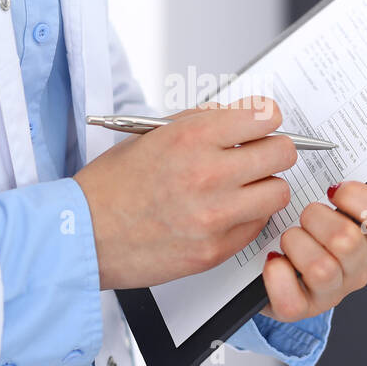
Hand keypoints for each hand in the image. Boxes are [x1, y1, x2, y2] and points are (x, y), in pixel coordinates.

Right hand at [74, 98, 295, 289]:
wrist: (84, 236)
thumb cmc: (111, 187)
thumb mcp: (150, 135)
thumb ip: (200, 122)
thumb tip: (239, 116)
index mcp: (192, 138)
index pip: (266, 117)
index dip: (266, 119)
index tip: (262, 126)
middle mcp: (208, 174)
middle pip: (283, 153)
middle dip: (273, 151)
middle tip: (259, 156)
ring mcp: (216, 215)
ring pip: (278, 192)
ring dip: (264, 187)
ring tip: (241, 188)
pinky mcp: (216, 249)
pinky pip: (258, 226)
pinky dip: (248, 217)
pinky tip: (223, 214)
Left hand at [261, 174, 366, 321]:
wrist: (280, 273)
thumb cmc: (315, 235)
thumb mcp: (345, 209)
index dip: (359, 197)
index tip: (334, 190)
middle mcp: (358, 269)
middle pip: (347, 240)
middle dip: (315, 218)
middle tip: (304, 216)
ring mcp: (331, 292)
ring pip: (320, 267)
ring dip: (295, 243)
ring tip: (289, 240)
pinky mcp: (300, 309)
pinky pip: (290, 296)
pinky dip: (276, 274)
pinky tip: (274, 261)